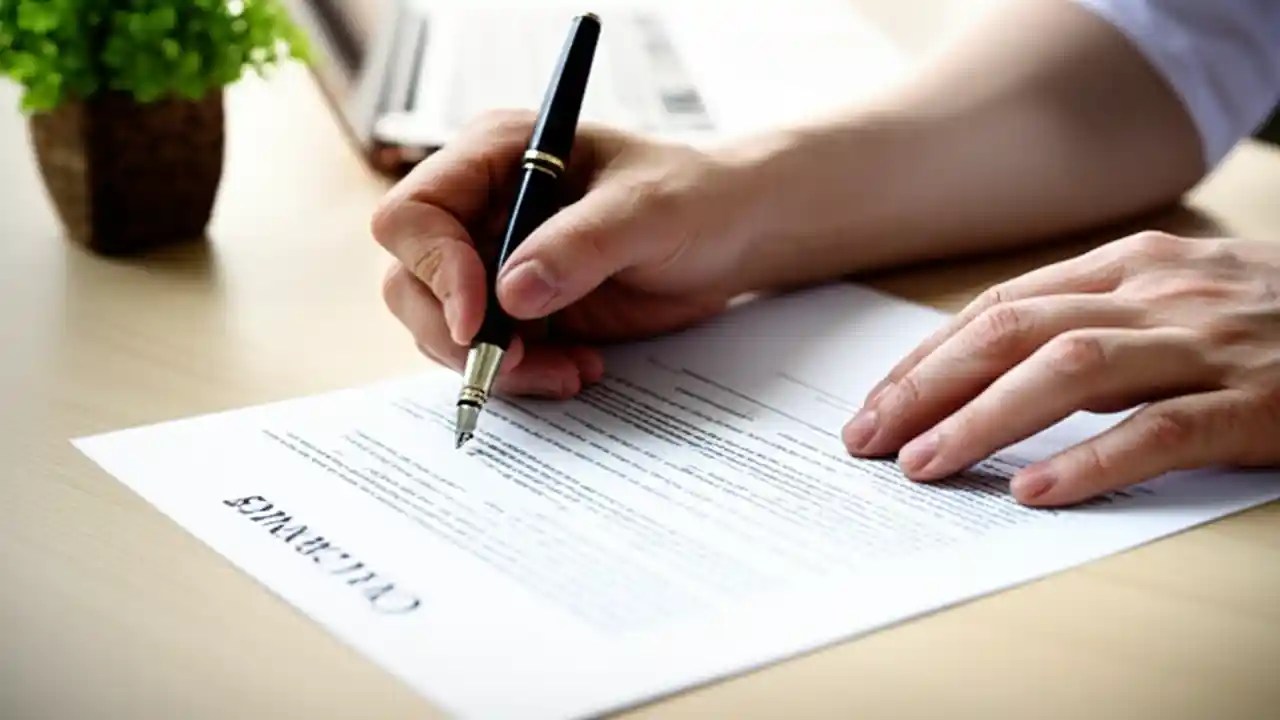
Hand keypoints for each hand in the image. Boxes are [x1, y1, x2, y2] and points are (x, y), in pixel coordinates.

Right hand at [373, 111, 750, 397]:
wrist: (731, 236)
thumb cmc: (694, 198)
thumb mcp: (648, 211)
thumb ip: (581, 245)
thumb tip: (508, 294)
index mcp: (495, 156)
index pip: (414, 213)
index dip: (433, 268)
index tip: (477, 318)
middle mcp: (480, 209)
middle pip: (411, 280)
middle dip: (455, 333)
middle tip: (517, 362)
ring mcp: (493, 263)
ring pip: (442, 328)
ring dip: (496, 364)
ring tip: (571, 370)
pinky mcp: (518, 311)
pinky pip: (488, 355)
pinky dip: (524, 376)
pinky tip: (580, 369)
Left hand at [844, 232, 1279, 506]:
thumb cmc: (1265, 312)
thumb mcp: (1171, 293)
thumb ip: (1090, 317)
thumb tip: (983, 366)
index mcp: (1128, 266)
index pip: (1000, 307)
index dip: (929, 356)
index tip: (877, 401)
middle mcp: (1156, 294)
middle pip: (1014, 331)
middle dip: (929, 385)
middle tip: (870, 437)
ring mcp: (1206, 345)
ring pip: (1070, 372)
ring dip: (984, 419)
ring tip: (925, 465)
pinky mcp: (1255, 402)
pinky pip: (1160, 431)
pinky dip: (1092, 462)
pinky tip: (1036, 492)